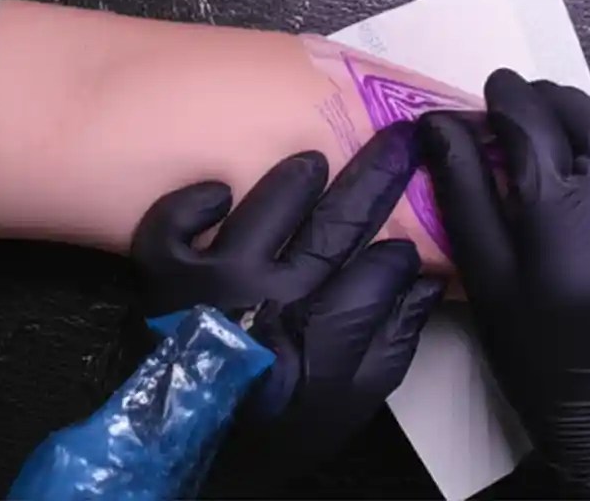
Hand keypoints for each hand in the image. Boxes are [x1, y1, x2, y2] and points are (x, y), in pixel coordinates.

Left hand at [131, 122, 444, 473]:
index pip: (380, 268)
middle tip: (403, 138)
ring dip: (297, 179)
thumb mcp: (349, 403)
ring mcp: (214, 281)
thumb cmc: (275, 426)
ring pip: (266, 208)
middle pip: (337, 224)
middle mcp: (272, 298)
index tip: (413, 235)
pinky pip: (175, 221)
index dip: (403, 249)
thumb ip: (392, 342)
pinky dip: (197, 200)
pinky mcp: (164, 274)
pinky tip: (223, 192)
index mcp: (323, 334)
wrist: (182, 452)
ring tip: (316, 160)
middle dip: (378, 177)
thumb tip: (425, 283)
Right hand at [420, 69, 589, 499]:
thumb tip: (440, 125)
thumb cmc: (536, 348)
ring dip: (579, 118)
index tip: (487, 87)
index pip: (530, 120)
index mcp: (560, 208)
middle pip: (579, 112)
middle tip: (511, 110)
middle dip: (542, 102)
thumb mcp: (485, 273)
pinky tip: (588, 163)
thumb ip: (464, 191)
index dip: (504, 96)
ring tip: (546, 133)